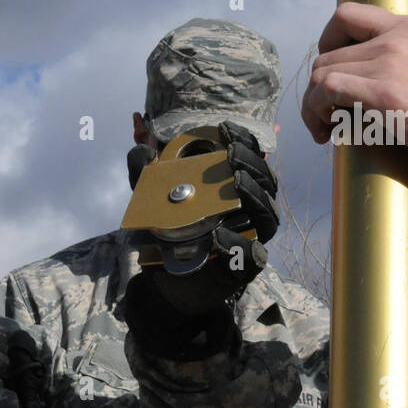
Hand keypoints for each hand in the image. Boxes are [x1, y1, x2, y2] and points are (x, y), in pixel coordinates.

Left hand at [141, 120, 278, 314]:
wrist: (167, 278)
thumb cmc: (169, 232)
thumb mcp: (153, 199)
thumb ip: (145, 174)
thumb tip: (140, 148)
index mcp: (236, 187)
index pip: (251, 157)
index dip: (245, 140)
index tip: (226, 129)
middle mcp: (251, 210)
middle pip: (266, 182)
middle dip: (252, 163)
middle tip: (232, 153)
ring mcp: (251, 237)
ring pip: (267, 215)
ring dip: (255, 195)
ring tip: (237, 181)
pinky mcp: (244, 267)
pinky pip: (250, 255)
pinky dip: (238, 244)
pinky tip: (219, 235)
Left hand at [302, 2, 407, 194]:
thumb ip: (398, 63)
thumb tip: (356, 78)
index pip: (347, 15)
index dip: (326, 42)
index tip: (329, 72)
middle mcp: (398, 38)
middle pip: (326, 54)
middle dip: (316, 90)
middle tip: (324, 117)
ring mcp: (391, 62)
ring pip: (321, 74)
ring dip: (311, 106)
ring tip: (325, 129)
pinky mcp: (385, 92)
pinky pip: (326, 91)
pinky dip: (315, 112)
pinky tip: (327, 133)